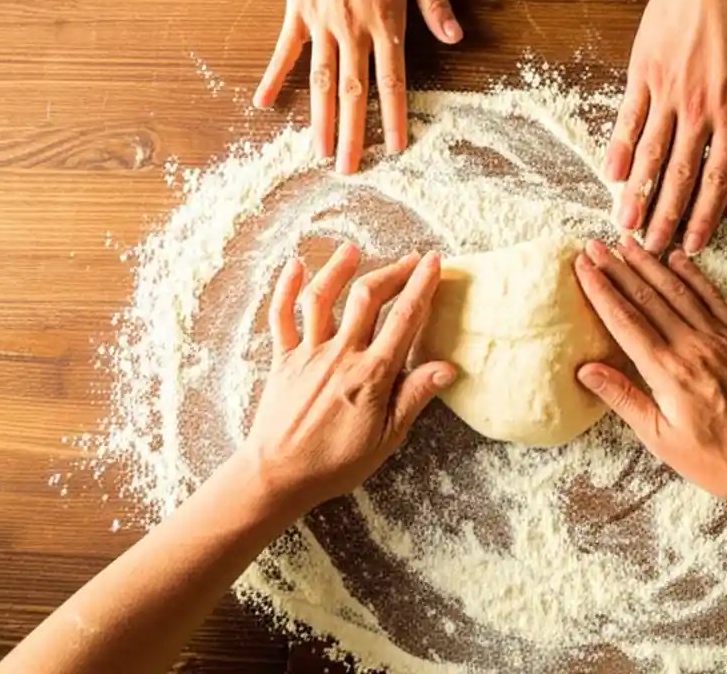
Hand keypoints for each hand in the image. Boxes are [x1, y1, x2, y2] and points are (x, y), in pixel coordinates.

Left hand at [242, 244, 455, 511]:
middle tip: (411, 259)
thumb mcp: (386, 438)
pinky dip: (286, 288)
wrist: (278, 475)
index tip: (435, 263)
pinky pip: (281, 316)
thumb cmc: (335, 463)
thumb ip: (414, 397)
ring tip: (353, 250)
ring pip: (323, 297)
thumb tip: (447, 368)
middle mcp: (340, 354)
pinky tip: (295, 266)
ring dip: (338, 268)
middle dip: (393, 271)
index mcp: (371, 374)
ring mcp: (308, 353)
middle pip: (368, 297)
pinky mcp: (283, 359)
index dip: (422, 286)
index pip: (404, 319)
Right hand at [253, 0, 462, 173]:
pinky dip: (275, 76)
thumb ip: (432, 1)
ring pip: (321, 79)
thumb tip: (455, 38)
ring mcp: (321, 20)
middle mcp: (352, 28)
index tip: (395, 148)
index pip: (392, 80)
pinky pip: (285, 49)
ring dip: (319, 119)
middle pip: (353, 91)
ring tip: (318, 152)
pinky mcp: (297, 8)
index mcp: (385, 19)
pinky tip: (266, 103)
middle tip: (348, 170)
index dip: (394, 116)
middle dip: (352, 134)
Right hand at [573, 238, 726, 506]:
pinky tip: (679, 259)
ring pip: (679, 290)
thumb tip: (585, 370)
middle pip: (647, 297)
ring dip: (650, 264)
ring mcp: (722, 338)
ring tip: (628, 243)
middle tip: (595, 245)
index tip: (582, 266)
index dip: (601, 290)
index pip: (625, 320)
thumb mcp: (664, 440)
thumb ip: (625, 399)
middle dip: (618, 268)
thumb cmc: (723, 460)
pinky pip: (714, 298)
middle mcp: (693, 346)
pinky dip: (694, 275)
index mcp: (668, 372)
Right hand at [607, 0, 726, 254]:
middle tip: (651, 250)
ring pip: (650, 154)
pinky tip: (612, 174)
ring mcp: (667, 94)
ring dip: (637, 194)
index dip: (706, 217)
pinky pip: (628, 118)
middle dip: (665, 218)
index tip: (694, 246)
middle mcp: (699, 113)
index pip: (719, 179)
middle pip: (680, 177)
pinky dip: (620, 148)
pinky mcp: (643, 74)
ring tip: (625, 224)